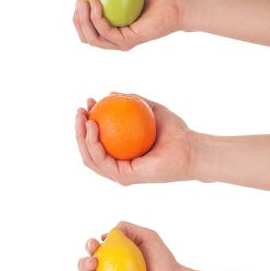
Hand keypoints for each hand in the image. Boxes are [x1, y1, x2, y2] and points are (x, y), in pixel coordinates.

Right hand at [73, 0, 182, 50]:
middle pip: (86, 36)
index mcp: (112, 32)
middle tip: (79, 0)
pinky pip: (106, 32)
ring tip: (86, 1)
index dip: (79, 16)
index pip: (88, 30)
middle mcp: (114, 41)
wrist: (174, 4)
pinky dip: (97, 19)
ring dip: (84, 20)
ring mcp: (120, 44)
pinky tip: (96, 4)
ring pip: (93, 37)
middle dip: (77, 19)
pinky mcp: (127, 42)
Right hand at [75, 96, 195, 184]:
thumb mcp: (151, 108)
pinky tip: (93, 126)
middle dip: (79, 130)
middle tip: (80, 110)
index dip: (88, 122)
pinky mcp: (123, 177)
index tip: (88, 104)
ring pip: (90, 157)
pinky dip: (94, 143)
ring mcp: (119, 173)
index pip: (97, 141)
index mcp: (120, 154)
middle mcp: (117, 166)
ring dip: (81, 137)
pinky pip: (102, 160)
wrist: (190, 148)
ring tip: (84, 117)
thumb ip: (132, 101)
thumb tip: (111, 94)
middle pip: (88, 150)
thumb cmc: (176, 131)